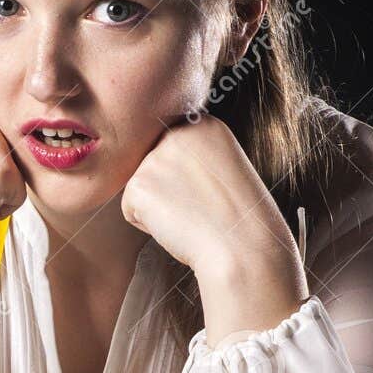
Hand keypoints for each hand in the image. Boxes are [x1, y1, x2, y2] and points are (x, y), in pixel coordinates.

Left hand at [119, 113, 299, 275]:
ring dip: (161, 210)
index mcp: (204, 125)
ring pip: (143, 190)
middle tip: (202, 208)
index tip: (213, 194)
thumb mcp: (224, 170)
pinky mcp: (138, 185)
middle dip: (171, 192)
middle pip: (154, 167)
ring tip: (193, 216)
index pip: (174, 152)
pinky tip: (179, 225)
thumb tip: (165, 173)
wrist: (242, 247)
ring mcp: (155, 157)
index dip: (190, 181)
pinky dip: (150, 227)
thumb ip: (194, 160)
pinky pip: (130, 211)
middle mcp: (177, 133)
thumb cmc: (240, 220)